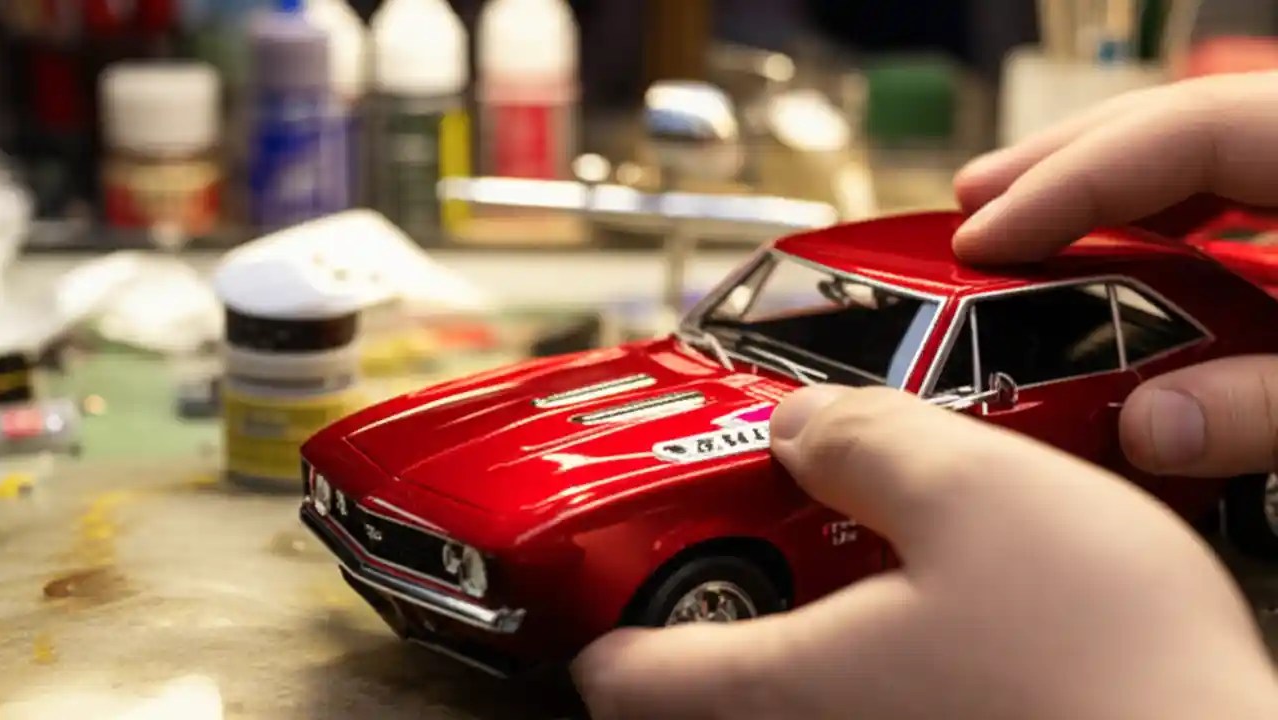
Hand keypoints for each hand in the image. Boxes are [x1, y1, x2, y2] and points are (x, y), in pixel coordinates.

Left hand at [571, 386, 1277, 718]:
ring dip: (786, 613)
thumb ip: (866, 443)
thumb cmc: (1117, 673)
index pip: (613, 676)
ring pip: (784, 693)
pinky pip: (857, 706)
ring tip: (840, 536)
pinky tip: (922, 595)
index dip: (596, 602)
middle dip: (699, 588)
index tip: (614, 544)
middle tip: (739, 514)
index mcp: (781, 691)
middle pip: (690, 688)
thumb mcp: (980, 495)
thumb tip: (798, 426)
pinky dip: (859, 650)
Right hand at [953, 72, 1277, 477]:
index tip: (983, 239)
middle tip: (967, 211)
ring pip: (1194, 156)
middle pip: (1172, 125)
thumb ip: (1269, 409)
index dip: (1071, 181)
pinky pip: (1227, 193)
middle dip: (1057, 165)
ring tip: (1016, 226)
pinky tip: (1114, 261)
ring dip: (1096, 192)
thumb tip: (1150, 431)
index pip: (1187, 130)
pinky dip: (1154, 220)